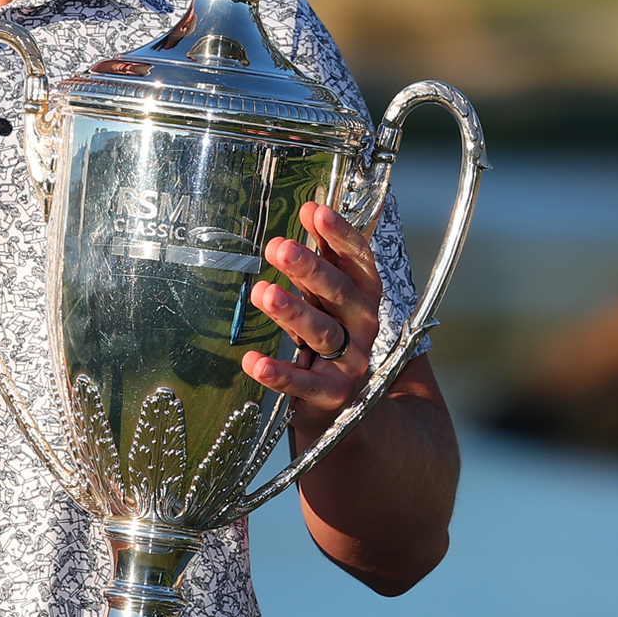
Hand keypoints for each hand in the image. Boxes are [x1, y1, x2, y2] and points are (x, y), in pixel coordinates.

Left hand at [245, 200, 382, 436]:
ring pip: (322, 333)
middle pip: (339, 294)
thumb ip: (322, 260)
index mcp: (364, 297)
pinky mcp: (328, 396)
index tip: (315, 211)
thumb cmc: (330, 335)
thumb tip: (309, 209)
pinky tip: (252, 361)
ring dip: (292, 312)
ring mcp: (349, 363)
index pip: (359, 262)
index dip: (340, 236)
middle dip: (310, 269)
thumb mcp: (330, 297)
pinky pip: (300, 383)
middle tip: (279, 248)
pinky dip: (277, 373)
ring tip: (263, 292)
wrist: (348, 406)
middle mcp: (363, 327)